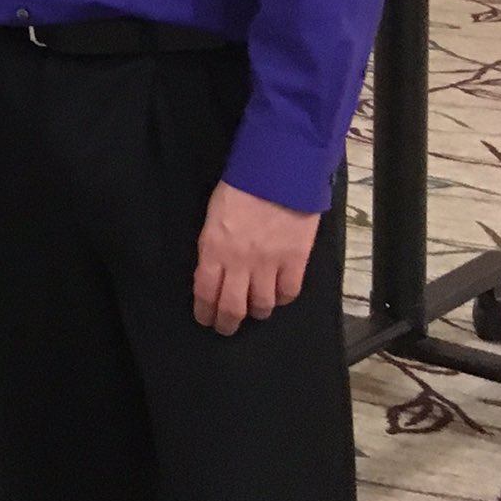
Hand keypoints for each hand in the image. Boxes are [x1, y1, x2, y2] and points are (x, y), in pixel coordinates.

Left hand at [192, 181, 319, 335]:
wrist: (278, 173)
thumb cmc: (240, 186)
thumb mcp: (214, 216)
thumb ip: (214, 245)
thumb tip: (215, 269)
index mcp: (213, 248)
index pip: (206, 292)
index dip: (205, 311)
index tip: (205, 319)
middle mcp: (239, 262)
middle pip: (232, 307)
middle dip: (227, 323)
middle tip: (226, 328)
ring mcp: (269, 264)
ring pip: (261, 305)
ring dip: (256, 312)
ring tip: (254, 311)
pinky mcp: (295, 261)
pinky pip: (289, 293)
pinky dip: (282, 298)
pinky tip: (278, 296)